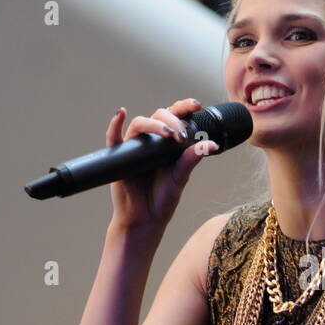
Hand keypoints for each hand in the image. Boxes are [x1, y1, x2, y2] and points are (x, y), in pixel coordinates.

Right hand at [106, 97, 218, 232]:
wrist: (144, 220)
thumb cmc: (162, 199)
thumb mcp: (180, 178)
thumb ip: (191, 159)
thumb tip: (211, 144)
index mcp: (168, 143)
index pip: (175, 117)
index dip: (184, 107)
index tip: (196, 105)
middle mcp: (151, 141)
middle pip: (158, 115)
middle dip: (171, 119)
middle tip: (181, 134)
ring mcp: (134, 147)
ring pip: (139, 124)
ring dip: (153, 124)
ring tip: (167, 133)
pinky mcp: (118, 157)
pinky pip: (113, 137)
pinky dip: (114, 124)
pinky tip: (121, 114)